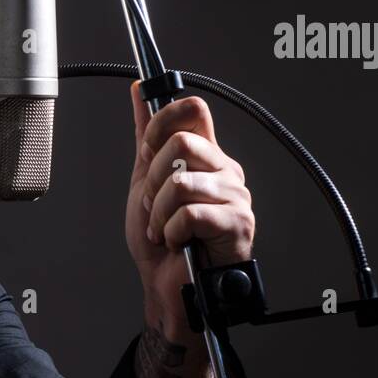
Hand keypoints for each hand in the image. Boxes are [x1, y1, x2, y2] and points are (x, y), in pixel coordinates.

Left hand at [125, 81, 254, 377]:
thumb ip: (147, 137)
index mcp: (206, 157)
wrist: (167, 286)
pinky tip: (179, 243)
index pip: (193, 111)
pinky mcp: (237, 224)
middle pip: (181, 143)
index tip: (146, 150)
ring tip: (165, 231)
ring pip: (181, 182)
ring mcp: (235, 197)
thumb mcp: (144, 181)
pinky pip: (191, 213)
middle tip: (154, 207)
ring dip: (159, 213)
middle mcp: (226, 171)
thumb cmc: (161, 240)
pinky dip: (172, 232)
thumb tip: (139, 91)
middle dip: (152, 181)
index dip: (161, 122)